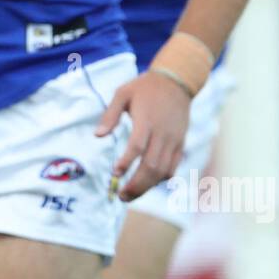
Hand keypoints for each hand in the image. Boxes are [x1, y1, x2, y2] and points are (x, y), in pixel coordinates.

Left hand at [101, 70, 191, 201]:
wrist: (176, 82)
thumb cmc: (144, 88)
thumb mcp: (122, 93)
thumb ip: (109, 115)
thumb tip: (98, 136)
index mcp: (147, 120)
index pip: (138, 145)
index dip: (127, 162)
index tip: (114, 174)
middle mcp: (163, 133)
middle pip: (152, 165)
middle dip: (136, 184)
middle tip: (121, 196)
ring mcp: (174, 140)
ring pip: (163, 171)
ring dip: (147, 187)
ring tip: (130, 196)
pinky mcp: (180, 144)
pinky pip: (172, 167)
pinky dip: (160, 180)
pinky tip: (146, 185)